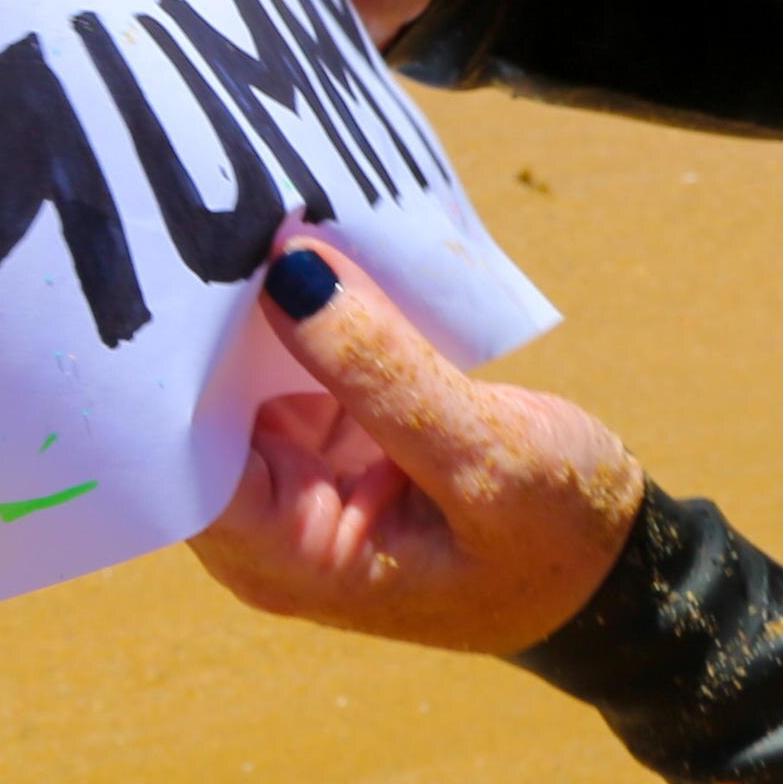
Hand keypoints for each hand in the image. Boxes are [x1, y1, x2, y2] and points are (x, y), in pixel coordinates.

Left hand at [190, 244, 643, 655]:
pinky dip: (301, 314)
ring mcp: (298, 481)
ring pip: (238, 381)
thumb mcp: (484, 453)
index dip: (168, 370)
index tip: (181, 270)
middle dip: (204, 326)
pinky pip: (293, 366)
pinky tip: (306, 246)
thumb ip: (383, 370)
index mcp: (287, 559)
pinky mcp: (331, 442)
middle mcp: (270, 528)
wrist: (614, 573)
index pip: (177, 460)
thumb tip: (287, 270)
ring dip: (252, 308)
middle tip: (212, 213)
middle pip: (195, 414)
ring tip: (251, 210)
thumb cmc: (556, 540)